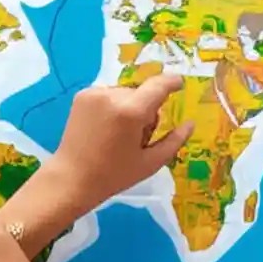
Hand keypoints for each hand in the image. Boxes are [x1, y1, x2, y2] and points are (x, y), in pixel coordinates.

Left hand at [49, 73, 193, 208]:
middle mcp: (113, 95)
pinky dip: (113, 106)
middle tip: (137, 138)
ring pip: (125, 94)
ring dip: (129, 107)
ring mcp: (95, 93)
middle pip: (142, 94)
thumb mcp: (150, 163)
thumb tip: (190, 124)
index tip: (179, 84)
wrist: (72, 178)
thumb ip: (174, 140)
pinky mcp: (82, 95)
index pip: (159, 85)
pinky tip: (105, 128)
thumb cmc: (114, 175)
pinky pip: (109, 95)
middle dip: (145, 109)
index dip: (172, 83)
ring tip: (119, 135)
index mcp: (132, 111)